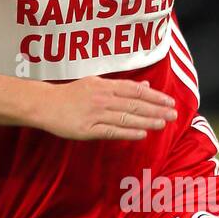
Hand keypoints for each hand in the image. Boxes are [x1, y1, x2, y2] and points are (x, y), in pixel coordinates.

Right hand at [35, 75, 177, 141]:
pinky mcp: (88, 129)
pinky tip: (141, 134)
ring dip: (146, 120)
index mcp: (105, 86)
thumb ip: (121, 86)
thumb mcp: (96, 84)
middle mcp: (103, 98)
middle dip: (156, 109)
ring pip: (126, 117)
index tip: (169, 101)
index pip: (135, 90)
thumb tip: (145, 85)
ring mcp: (95, 114)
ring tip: (162, 124)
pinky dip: (127, 132)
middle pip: (134, 104)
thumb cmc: (71, 94)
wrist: (45, 104)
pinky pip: (111, 131)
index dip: (154, 96)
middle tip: (173, 114)